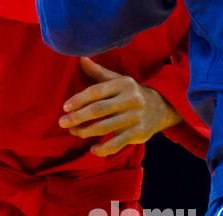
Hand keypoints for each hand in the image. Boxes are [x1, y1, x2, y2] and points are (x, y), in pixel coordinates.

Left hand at [59, 57, 182, 156]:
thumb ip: (98, 73)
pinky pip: (118, 143)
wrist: (160, 107)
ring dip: (86, 131)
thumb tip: (80, 58)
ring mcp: (135, 117)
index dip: (79, 99)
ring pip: (106, 127)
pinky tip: (93, 150)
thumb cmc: (130, 93)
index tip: (65, 107)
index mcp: (123, 84)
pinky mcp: (138, 133)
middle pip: (99, 110)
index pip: (97, 91)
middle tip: (62, 122)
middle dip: (78, 117)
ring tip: (74, 132)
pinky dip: (104, 148)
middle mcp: (130, 99)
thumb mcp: (117, 80)